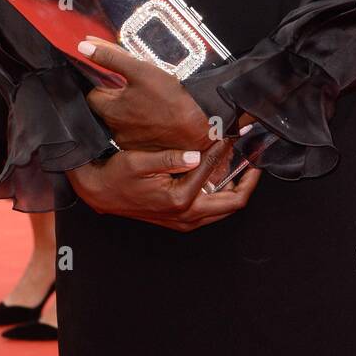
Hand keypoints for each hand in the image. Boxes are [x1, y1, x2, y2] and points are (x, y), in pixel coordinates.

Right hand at [68, 138, 260, 231]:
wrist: (99, 193)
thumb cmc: (117, 176)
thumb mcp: (139, 161)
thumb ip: (169, 158)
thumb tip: (196, 154)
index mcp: (179, 199)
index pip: (215, 173)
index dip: (226, 151)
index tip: (234, 134)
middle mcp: (186, 215)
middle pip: (233, 202)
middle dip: (248, 180)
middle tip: (256, 159)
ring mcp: (185, 221)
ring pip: (225, 209)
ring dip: (237, 187)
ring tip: (244, 164)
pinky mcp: (182, 220)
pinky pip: (212, 210)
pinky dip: (223, 193)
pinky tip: (224, 175)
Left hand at [82, 38, 217, 154]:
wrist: (200, 126)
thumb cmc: (171, 98)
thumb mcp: (140, 69)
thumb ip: (110, 57)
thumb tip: (83, 46)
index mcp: (110, 110)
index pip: (93, 94)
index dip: (104, 83)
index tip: (119, 78)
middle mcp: (115, 130)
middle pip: (107, 108)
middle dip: (117, 96)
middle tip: (137, 87)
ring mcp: (130, 142)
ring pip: (121, 121)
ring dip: (128, 110)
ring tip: (149, 101)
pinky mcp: (144, 150)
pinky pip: (135, 134)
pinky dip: (140, 124)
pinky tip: (155, 116)